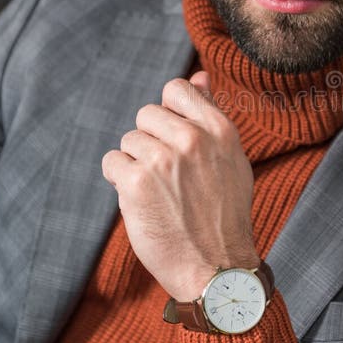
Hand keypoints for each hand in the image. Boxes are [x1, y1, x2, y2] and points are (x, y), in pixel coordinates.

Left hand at [101, 72, 258, 300]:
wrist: (217, 267)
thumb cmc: (224, 214)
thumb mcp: (231, 159)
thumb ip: (210, 115)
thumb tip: (198, 75)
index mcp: (220, 130)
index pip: (177, 89)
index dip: (168, 111)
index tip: (172, 137)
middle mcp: (192, 139)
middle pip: (147, 114)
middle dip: (150, 141)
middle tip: (169, 175)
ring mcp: (163, 160)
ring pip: (129, 140)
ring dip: (136, 164)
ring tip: (159, 193)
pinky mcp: (136, 184)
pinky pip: (112, 163)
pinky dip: (119, 182)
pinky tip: (142, 202)